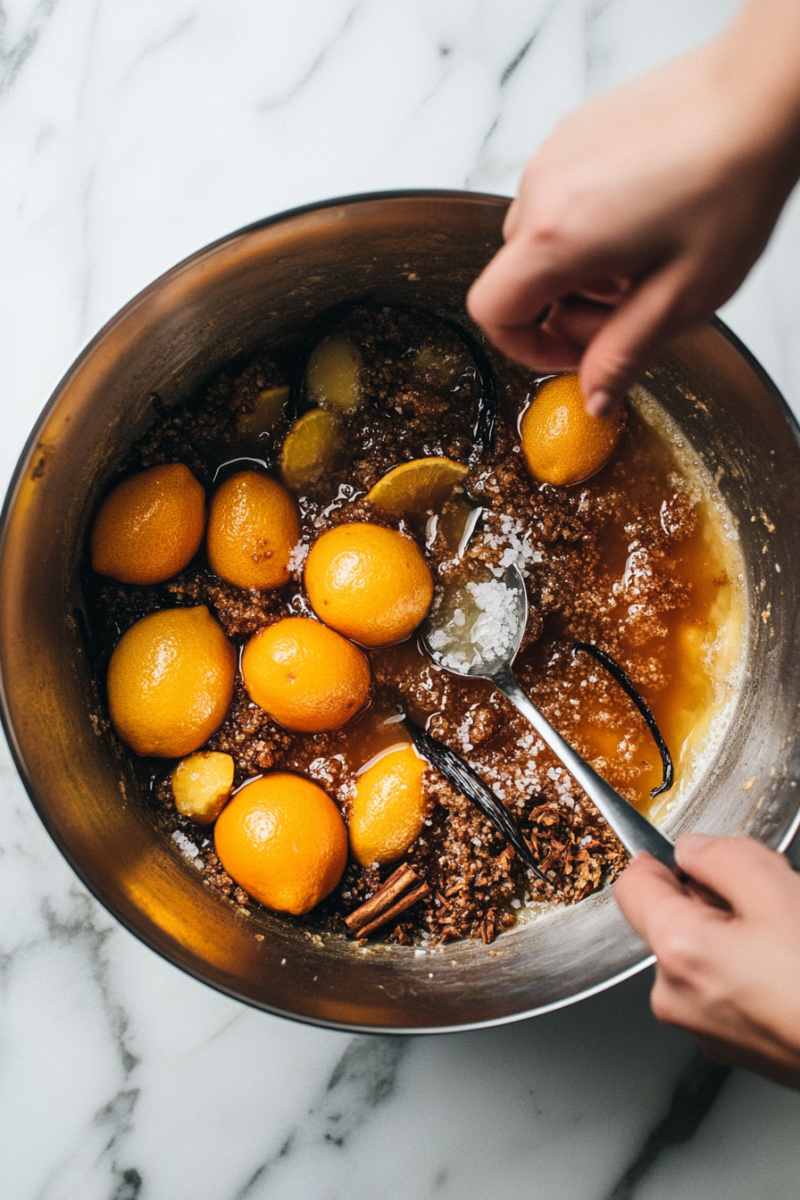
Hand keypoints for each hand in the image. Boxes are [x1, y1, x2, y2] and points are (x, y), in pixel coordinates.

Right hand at [467, 7, 799, 414]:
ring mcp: (554, 155)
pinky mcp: (574, 133)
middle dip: (569, 308)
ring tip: (645, 257)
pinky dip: (590, 222)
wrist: (760, 95)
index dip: (526, 348)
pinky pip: (561, 198)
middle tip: (631, 307)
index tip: (572, 354)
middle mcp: (541, 191)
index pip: (492, 313)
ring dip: (582, 266)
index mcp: (556, 238)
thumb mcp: (682, 296)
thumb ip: (624, 356)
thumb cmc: (731, 182)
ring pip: (541, 239)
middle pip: (519, 278)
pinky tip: (646, 217)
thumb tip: (593, 398)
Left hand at [615, 834, 799, 1087]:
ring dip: (735, 935)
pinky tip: (788, 970)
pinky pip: (722, 986)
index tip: (693, 855)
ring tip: (787, 941)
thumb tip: (693, 849)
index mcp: (679, 951)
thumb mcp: (779, 890)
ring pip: (701, 953)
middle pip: (670, 919)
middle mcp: (677, 995)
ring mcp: (704, 1028)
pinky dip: (748, 969)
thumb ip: (723, 856)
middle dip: (713, 899)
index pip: (632, 885)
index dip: (662, 859)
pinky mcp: (733, 1046)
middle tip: (769, 901)